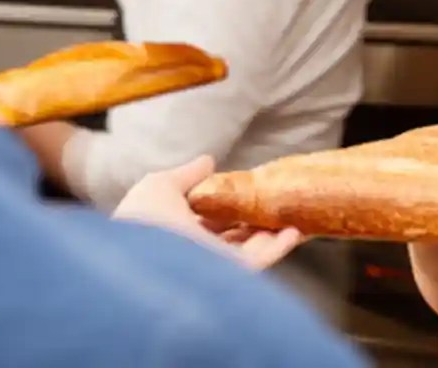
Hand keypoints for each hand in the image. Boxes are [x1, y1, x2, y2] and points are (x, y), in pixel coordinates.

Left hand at [113, 156, 302, 270]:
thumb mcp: (159, 186)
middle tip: (277, 200)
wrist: (142, 260)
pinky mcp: (233, 277)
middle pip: (235, 236)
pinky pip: (262, 260)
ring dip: (273, 231)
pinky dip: (280, 246)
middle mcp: (198, 254)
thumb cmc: (143, 222)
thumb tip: (208, 161)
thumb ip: (188, 174)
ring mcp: (217, 268)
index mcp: (178, 234)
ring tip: (294, 211)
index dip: (229, 204)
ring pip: (251, 248)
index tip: (248, 188)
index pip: (209, 220)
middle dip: (255, 220)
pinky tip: (295, 229)